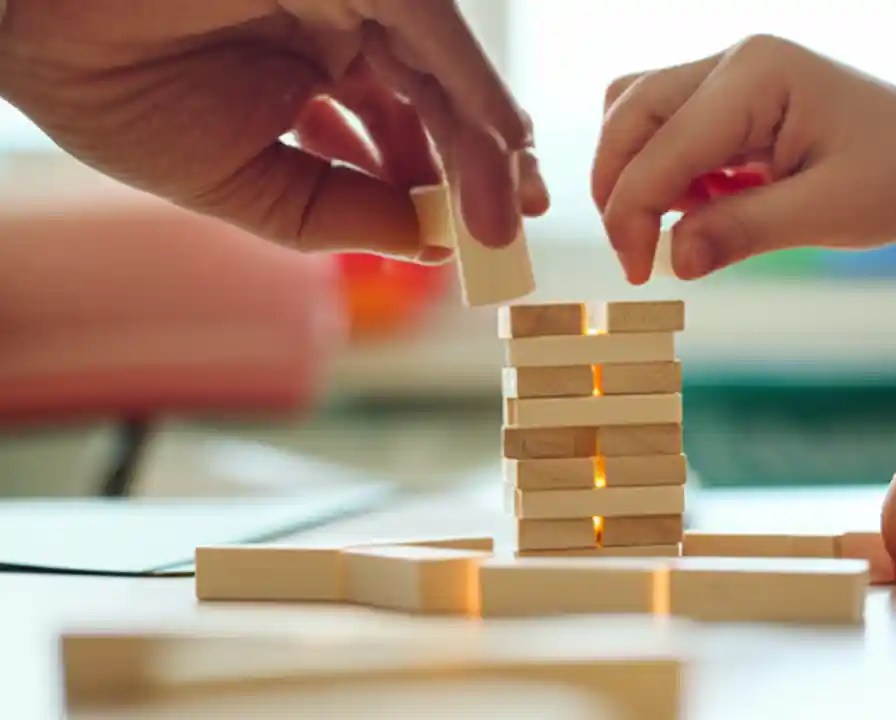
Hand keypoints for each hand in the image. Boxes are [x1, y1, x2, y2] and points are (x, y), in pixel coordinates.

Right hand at [0, 0, 547, 258]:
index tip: (480, 234)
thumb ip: (343, 214)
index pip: (404, 127)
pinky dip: (466, 85)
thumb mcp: (253, 187)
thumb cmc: (125, 104)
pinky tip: (499, 142)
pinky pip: (423, 24)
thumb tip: (433, 244)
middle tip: (516, 222)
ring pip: (440, 70)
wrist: (38, 44)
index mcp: (316, 70)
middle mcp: (341, 28)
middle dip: (483, 164)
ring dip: (482, 139)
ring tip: (508, 205)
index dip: (446, 181)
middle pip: (437, 101)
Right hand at [593, 34, 895, 283]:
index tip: (635, 275)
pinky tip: (703, 211)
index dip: (633, 214)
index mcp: (758, 72)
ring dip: (637, 175)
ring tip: (674, 230)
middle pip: (629, 112)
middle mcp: (737, 60)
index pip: (662, 145)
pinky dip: (666, 175)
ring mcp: (735, 76)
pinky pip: (672, 131)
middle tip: (636, 258)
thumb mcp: (826, 214)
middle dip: (619, 187)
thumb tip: (670, 261)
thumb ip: (740, 232)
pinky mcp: (738, 103)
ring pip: (640, 115)